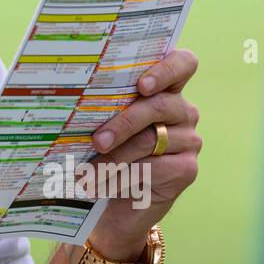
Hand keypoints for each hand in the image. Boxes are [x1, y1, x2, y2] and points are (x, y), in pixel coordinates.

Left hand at [81, 49, 201, 260]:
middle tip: (97, 141)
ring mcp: (189, 139)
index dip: (167, 69)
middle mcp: (183, 110)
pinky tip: (103, 184)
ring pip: (151, 140)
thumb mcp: (105, 124)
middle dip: (123, 123)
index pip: (183, 63)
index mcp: (166, 88)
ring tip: (88, 171)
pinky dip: (123, 177)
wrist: (120, 201)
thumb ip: (105, 106)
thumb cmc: (108, 151)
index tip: (141, 85)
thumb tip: (74, 99)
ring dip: (115, 156)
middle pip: (159, 106)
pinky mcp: (187, 168)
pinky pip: (155, 168)